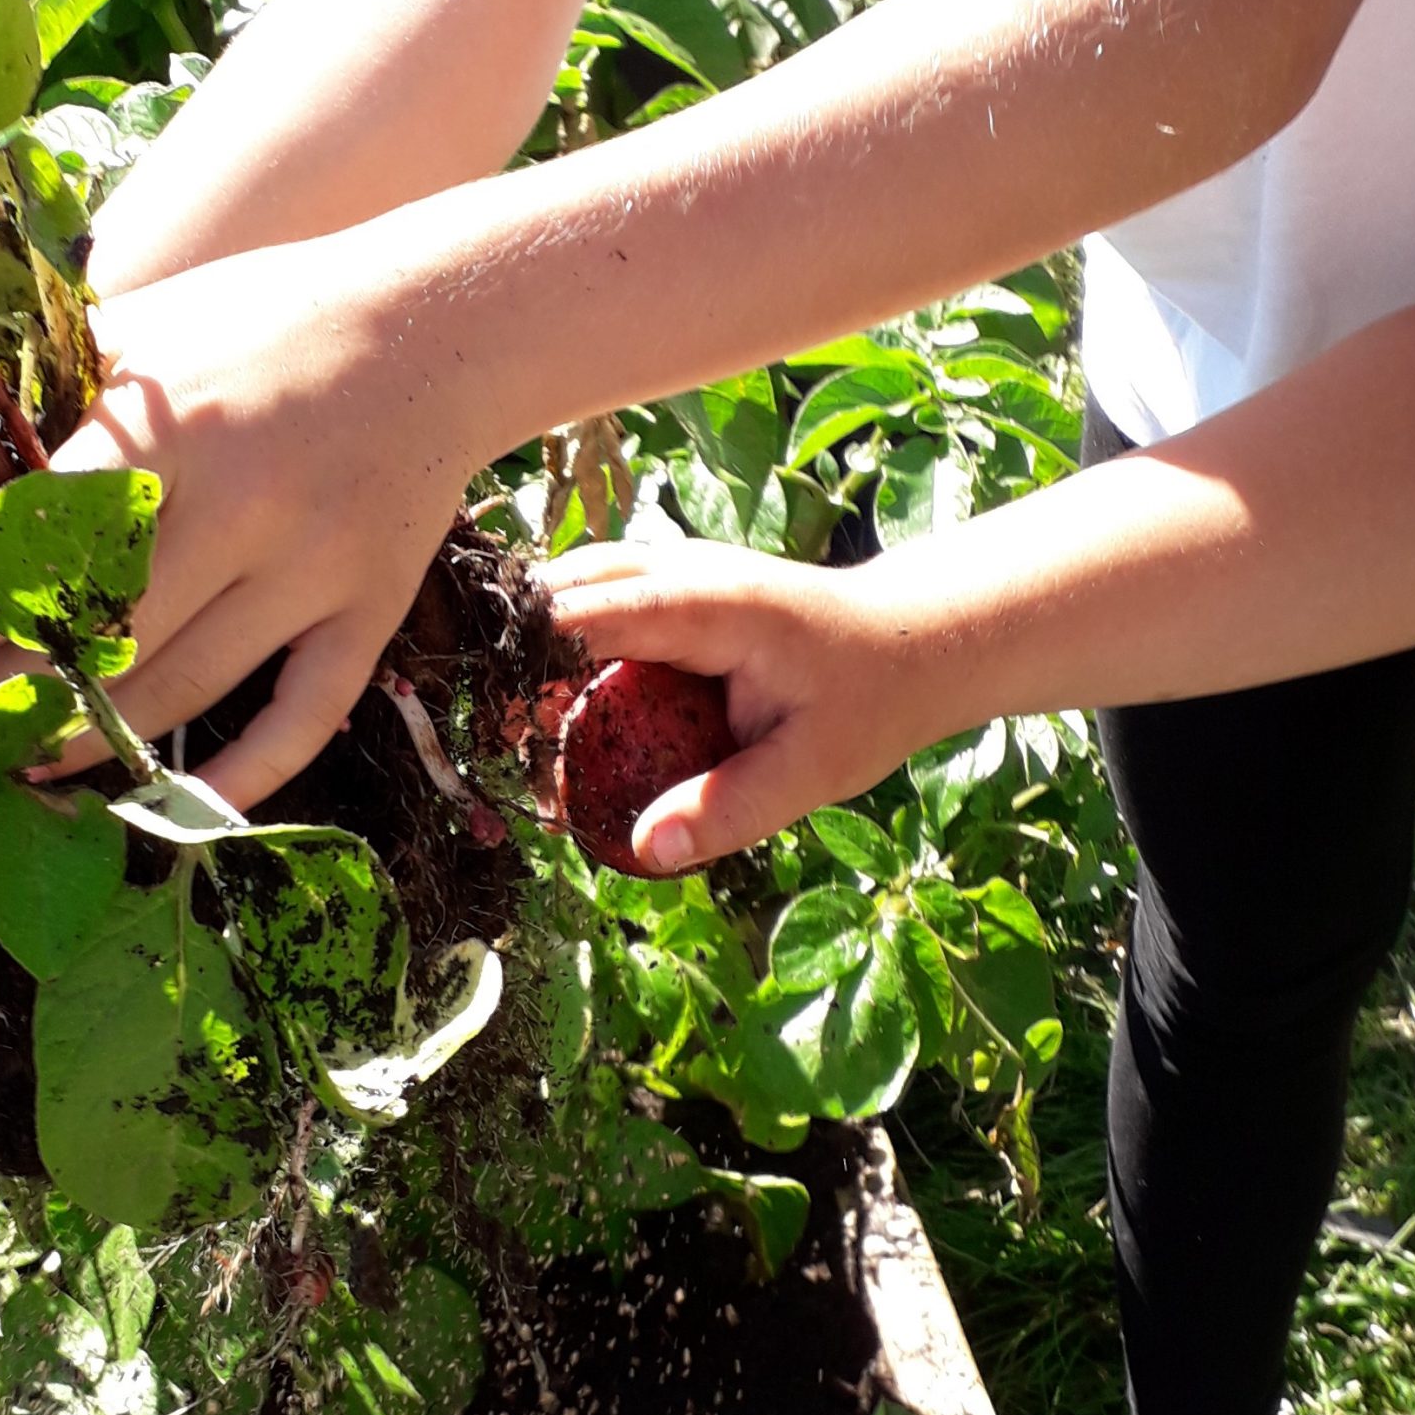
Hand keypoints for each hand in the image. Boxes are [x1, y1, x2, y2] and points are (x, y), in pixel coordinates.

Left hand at [38, 244, 483, 805]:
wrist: (434, 328)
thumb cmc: (268, 321)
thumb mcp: (152, 323)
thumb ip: (65, 393)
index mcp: (172, 429)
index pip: (49, 545)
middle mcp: (244, 504)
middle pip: (105, 634)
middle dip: (14, 696)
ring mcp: (313, 566)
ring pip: (184, 686)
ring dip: (96, 741)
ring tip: (27, 766)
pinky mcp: (370, 608)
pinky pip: (301, 716)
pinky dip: (239, 776)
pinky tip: (171, 807)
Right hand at [542, 542, 942, 872]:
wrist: (912, 640)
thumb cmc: (866, 702)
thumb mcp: (811, 771)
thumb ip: (728, 808)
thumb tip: (643, 848)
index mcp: (709, 605)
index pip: (592, 613)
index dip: (533, 664)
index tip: (502, 728)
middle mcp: (682, 568)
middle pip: (566, 585)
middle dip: (521, 651)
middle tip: (502, 734)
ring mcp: (675, 566)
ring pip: (575, 582)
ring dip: (539, 641)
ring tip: (520, 721)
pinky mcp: (674, 581)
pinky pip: (600, 596)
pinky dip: (568, 636)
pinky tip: (558, 696)